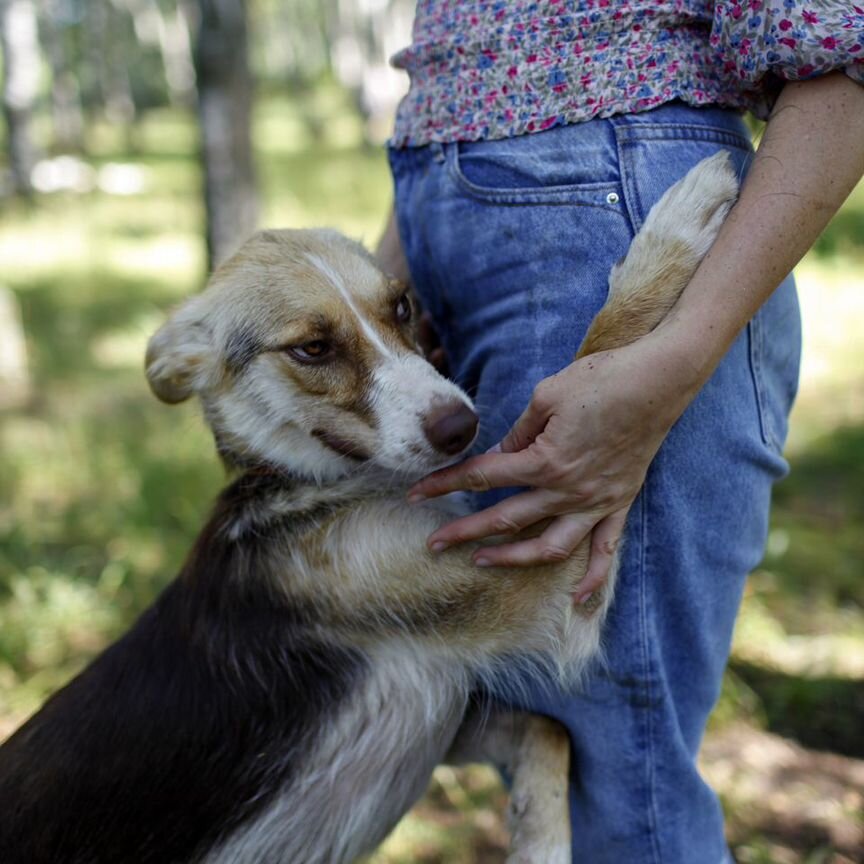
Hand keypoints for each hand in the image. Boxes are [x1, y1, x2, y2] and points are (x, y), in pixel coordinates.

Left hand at [408, 333, 698, 601]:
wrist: (659, 380)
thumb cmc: (601, 379)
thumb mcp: (547, 396)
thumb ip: (519, 431)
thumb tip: (501, 452)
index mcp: (544, 460)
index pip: (482, 476)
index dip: (445, 484)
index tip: (416, 493)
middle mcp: (567, 489)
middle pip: (506, 518)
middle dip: (465, 532)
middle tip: (434, 543)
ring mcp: (595, 501)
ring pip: (549, 546)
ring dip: (513, 559)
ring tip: (482, 562)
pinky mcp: (619, 502)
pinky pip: (605, 549)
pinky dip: (593, 577)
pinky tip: (577, 599)